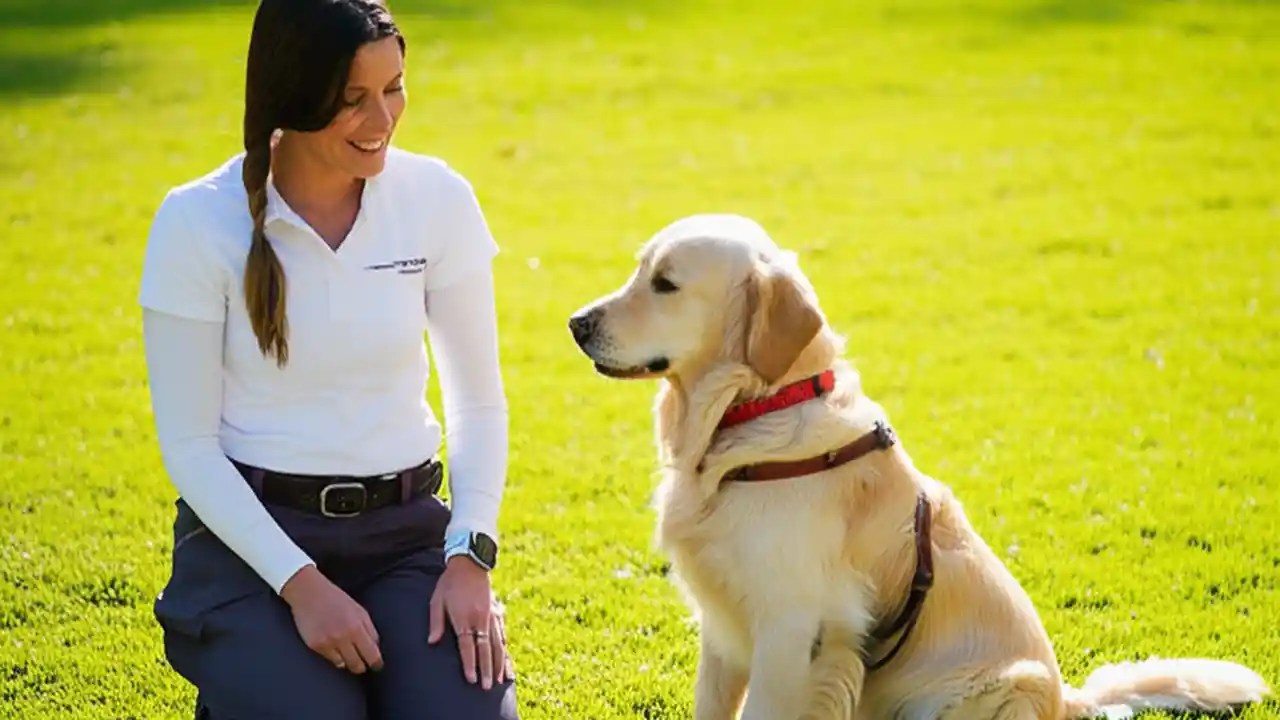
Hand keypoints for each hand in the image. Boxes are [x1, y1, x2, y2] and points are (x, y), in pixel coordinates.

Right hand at [280, 564, 382, 673]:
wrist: (309, 593)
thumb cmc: (336, 599)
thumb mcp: (359, 611)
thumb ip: (369, 630)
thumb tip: (375, 648)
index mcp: (357, 627)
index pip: (372, 654)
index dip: (376, 663)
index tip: (377, 666)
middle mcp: (343, 637)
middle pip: (358, 665)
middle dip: (362, 666)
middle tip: (362, 664)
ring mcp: (328, 643)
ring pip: (343, 665)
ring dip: (347, 661)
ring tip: (346, 653)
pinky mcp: (316, 646)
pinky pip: (330, 660)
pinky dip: (334, 656)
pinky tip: (333, 647)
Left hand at [428, 556, 512, 688]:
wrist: (470, 563)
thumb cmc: (449, 584)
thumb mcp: (437, 600)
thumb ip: (436, 623)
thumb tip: (432, 642)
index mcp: (464, 617)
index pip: (467, 646)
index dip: (470, 664)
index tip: (472, 679)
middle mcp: (480, 618)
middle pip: (485, 649)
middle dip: (487, 670)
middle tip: (487, 687)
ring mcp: (491, 615)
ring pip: (497, 644)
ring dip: (499, 663)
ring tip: (500, 680)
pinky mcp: (497, 612)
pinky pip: (503, 634)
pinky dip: (505, 649)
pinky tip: (506, 659)